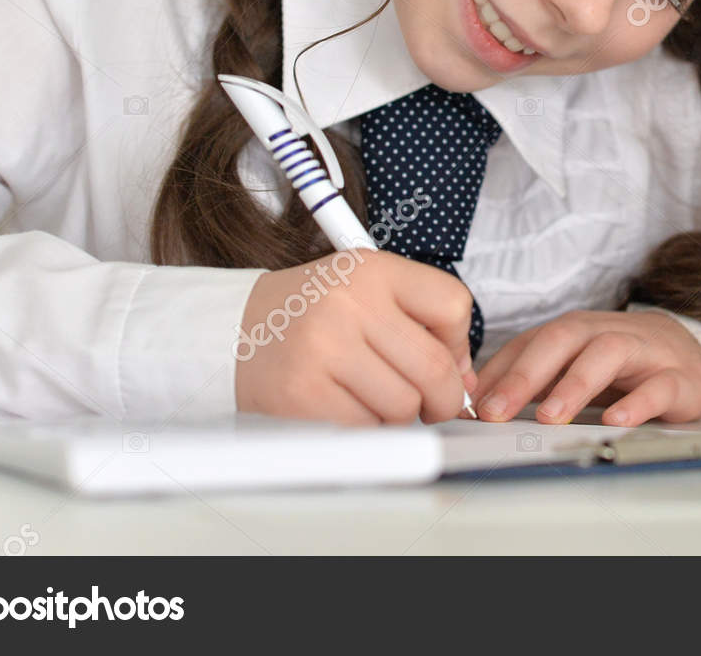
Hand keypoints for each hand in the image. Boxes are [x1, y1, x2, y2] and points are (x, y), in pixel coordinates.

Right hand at [234, 247, 477, 424]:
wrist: (233, 330)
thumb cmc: (312, 314)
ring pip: (403, 407)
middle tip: (430, 405)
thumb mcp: (366, 292)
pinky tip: (345, 409)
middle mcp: (347, 304)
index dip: (459, 344)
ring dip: (399, 417)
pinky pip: (365, 431)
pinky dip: (365, 431)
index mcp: (371, 270)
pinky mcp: (301, 395)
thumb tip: (466, 383)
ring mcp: (322, 349)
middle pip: (434, 368)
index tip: (447, 360)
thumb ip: (420, 324)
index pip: (453, 305)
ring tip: (372, 398)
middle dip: (443, 398)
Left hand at [473, 309, 700, 426]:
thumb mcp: (571, 366)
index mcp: (575, 330)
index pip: (530, 343)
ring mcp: (644, 351)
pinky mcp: (677, 378)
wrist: (689, 356)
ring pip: (607, 354)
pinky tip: (615, 421)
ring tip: (550, 416)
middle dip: (525, 375)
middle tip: (496, 412)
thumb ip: (530, 380)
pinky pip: (657, 387)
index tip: (470, 406)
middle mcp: (605, 332)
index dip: (498, 372)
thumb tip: (477, 402)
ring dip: (575, 384)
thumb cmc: (623, 364)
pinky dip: (636, 403)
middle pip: (562, 339)